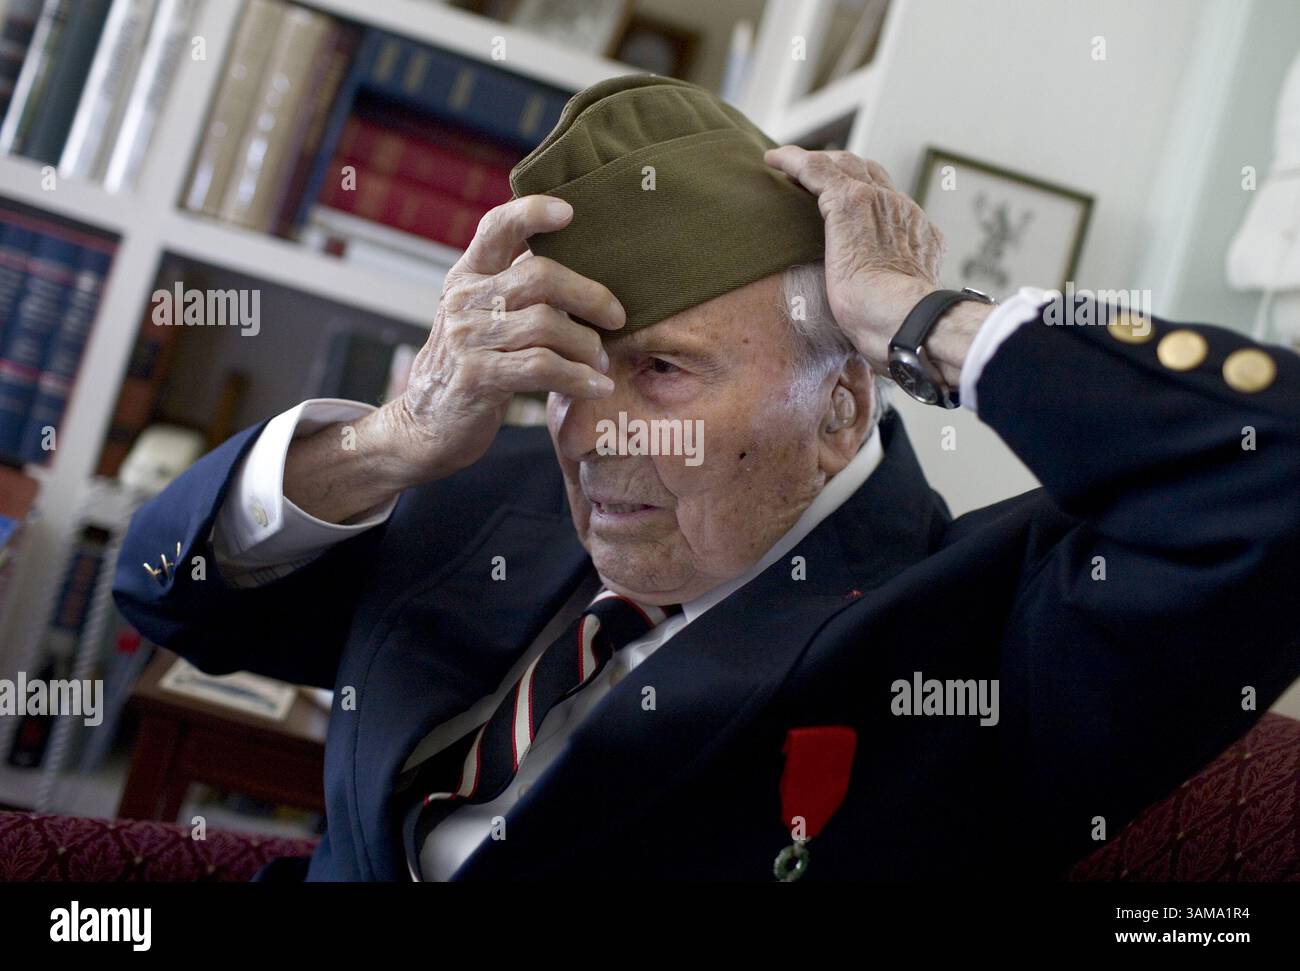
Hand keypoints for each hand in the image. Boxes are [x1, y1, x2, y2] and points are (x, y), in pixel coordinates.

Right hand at [370, 194, 625, 486]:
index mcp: (468, 277)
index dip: (532, 211)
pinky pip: (542, 367)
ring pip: (547, 324)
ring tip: (601, 362)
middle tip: (616, 317)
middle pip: (540, 276)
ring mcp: (467, 338)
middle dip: (590, 295)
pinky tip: (596, 386)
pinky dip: (578, 377)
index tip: (570, 212)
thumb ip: (514, 289)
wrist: (426, 426)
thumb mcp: (482, 318)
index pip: (496, 227)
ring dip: (587, 345)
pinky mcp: (477, 376)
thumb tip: (579, 264)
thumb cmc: (472, 366)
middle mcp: (464, 300)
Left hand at [763, 146, 956, 374]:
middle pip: (872, 176)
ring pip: (845, 166)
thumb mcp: (895, 315)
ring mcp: (879, 204)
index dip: (870, 203)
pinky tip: (773, 161)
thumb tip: (870, 337)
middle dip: (843, 171)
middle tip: (813, 177)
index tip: (850, 208)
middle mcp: (903, 214)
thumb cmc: (901, 336)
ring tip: (788, 165)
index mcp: (919, 241)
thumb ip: (883, 311)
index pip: (894, 210)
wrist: (908, 323)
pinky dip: (794, 161)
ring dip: (816, 163)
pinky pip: (817, 169)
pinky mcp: (850, 203)